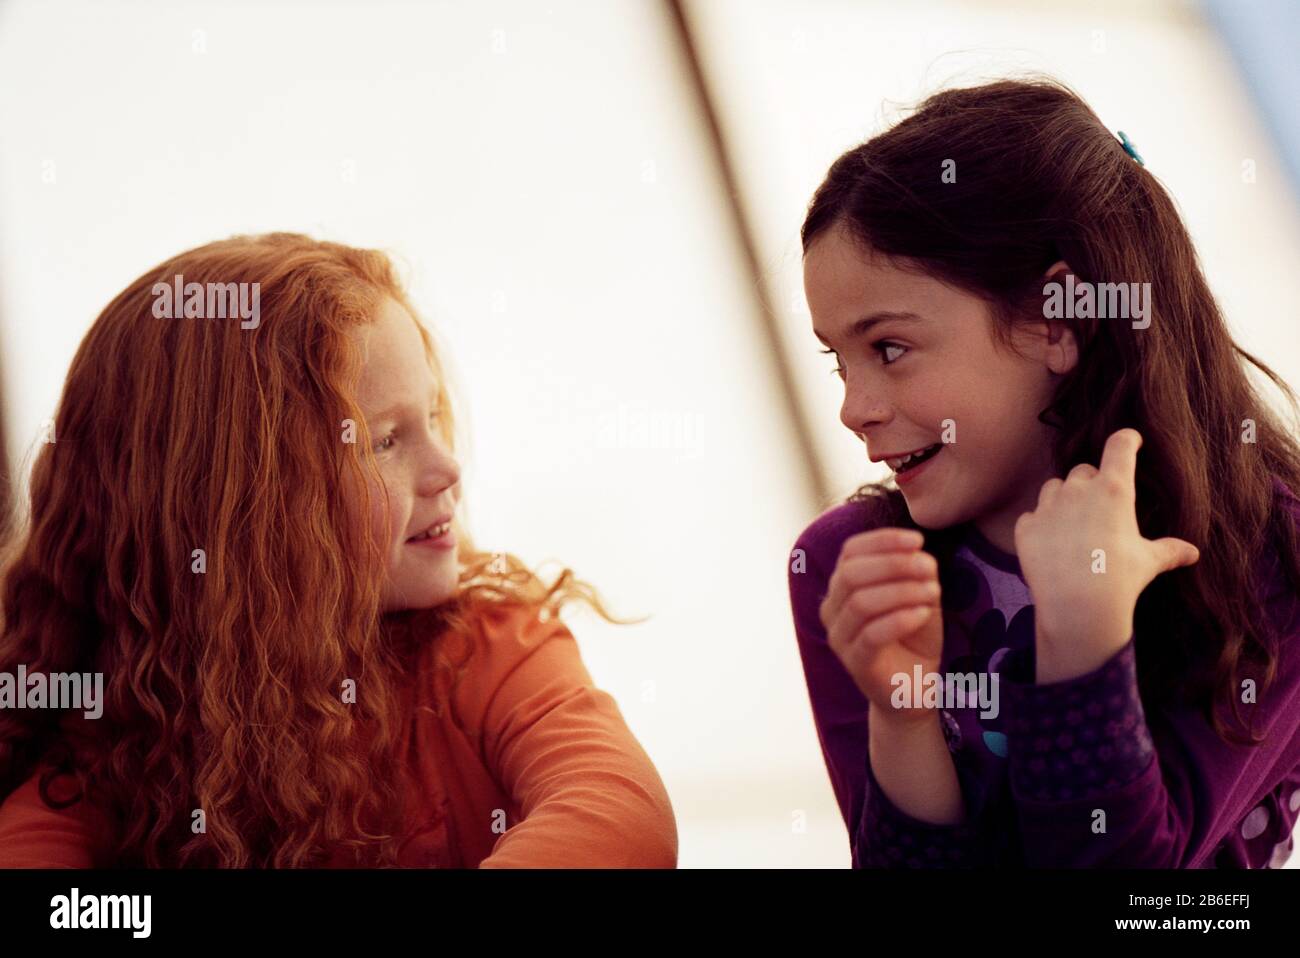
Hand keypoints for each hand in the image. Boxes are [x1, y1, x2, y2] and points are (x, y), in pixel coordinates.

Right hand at [819, 527, 943, 724]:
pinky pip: (871, 635)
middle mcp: (832, 609)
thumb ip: (915, 572)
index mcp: (842, 586)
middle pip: (851, 574)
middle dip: (893, 564)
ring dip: (902, 591)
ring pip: (860, 603)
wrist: (914, 686)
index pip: (850, 551)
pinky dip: (900, 619)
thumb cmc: (914, 635)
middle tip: (930, 568)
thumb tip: (919, 554)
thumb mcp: (918, 594)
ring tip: (934, 592)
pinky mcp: (855, 664)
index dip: (882, 540)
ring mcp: (839, 638)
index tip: (918, 540)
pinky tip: (924, 613)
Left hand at [1013, 428, 1199, 682]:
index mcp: (1114, 490)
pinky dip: (1040, 525)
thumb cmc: (1120, 579)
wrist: (1078, 605)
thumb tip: (1192, 553)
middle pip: (1083, 470)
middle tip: (1099, 503)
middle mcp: (1078, 491)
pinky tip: (1050, 543)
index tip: (1130, 439)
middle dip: (1092, 481)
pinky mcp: (1026, 527)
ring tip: (1072, 522)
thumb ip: (1168, 551)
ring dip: (1063, 498)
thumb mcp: (1149, 562)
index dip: (1126, 439)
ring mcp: (1048, 507)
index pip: (1119, 448)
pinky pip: (1031, 517)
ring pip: (1054, 487)